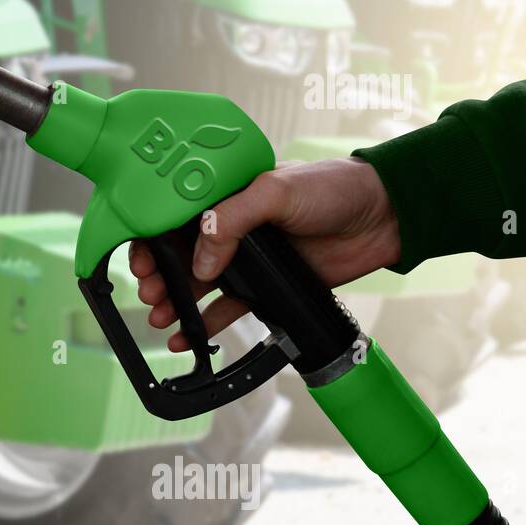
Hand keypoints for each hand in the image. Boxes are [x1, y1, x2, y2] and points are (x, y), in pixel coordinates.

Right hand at [128, 157, 399, 351]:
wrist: (384, 217)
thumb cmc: (335, 187)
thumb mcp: (277, 190)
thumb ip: (233, 218)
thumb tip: (201, 256)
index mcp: (226, 194)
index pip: (175, 215)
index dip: (152, 238)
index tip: (141, 259)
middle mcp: (231, 226)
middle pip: (180, 255)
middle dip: (159, 276)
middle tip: (150, 292)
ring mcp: (248, 259)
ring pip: (199, 284)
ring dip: (176, 302)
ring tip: (161, 317)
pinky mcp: (266, 286)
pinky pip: (228, 309)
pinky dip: (206, 324)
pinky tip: (186, 337)